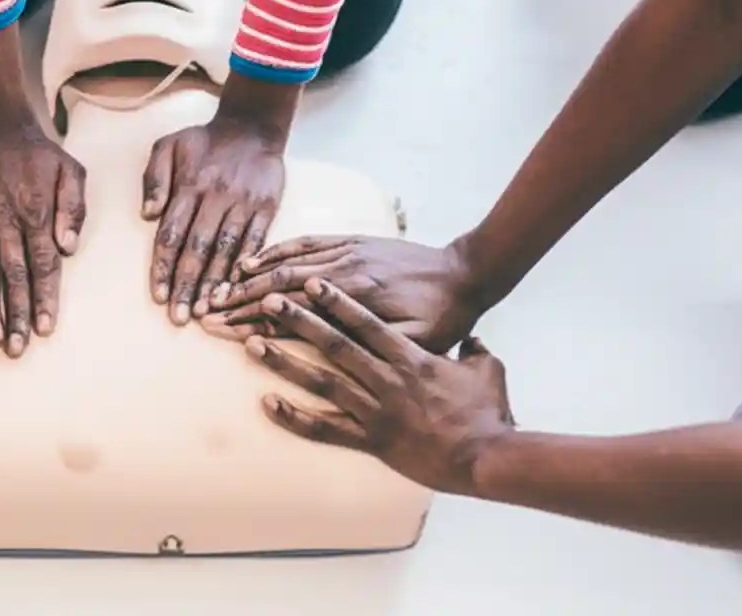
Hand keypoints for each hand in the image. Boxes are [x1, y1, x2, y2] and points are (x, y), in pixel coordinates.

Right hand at [0, 122, 85, 357]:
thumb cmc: (40, 155)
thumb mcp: (71, 171)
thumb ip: (73, 208)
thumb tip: (68, 246)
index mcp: (36, 214)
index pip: (43, 265)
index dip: (45, 298)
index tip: (45, 329)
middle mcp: (7, 222)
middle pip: (15, 277)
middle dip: (17, 315)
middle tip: (18, 349)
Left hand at [143, 118, 284, 324]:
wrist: (252, 126)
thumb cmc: (204, 141)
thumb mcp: (168, 145)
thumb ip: (154, 178)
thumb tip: (147, 213)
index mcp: (189, 186)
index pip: (171, 234)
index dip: (163, 267)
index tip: (158, 296)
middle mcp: (216, 197)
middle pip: (198, 249)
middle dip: (187, 286)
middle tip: (179, 317)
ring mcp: (244, 204)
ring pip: (227, 250)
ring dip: (215, 283)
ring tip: (205, 311)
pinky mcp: (267, 207)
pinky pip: (256, 242)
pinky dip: (245, 268)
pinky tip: (236, 290)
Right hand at [210, 235, 484, 353]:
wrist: (466, 272)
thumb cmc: (444, 316)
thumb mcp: (418, 341)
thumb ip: (377, 345)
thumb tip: (336, 353)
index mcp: (357, 300)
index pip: (292, 311)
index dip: (253, 320)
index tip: (222, 331)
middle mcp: (343, 272)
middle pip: (278, 285)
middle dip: (238, 301)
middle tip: (205, 314)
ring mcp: (344, 253)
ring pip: (285, 262)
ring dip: (248, 277)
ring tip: (216, 290)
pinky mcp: (349, 242)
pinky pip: (304, 243)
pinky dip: (274, 251)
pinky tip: (251, 261)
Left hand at [248, 280, 514, 494]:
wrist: (485, 459)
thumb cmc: (487, 414)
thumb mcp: (486, 371)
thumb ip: (473, 349)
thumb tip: (472, 338)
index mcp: (411, 359)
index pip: (367, 322)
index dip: (337, 301)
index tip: (311, 283)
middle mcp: (387, 381)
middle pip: (335, 345)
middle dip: (300, 320)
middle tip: (268, 301)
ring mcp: (375, 412)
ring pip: (321, 382)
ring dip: (285, 362)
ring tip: (253, 344)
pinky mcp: (370, 441)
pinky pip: (324, 429)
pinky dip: (294, 417)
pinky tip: (267, 403)